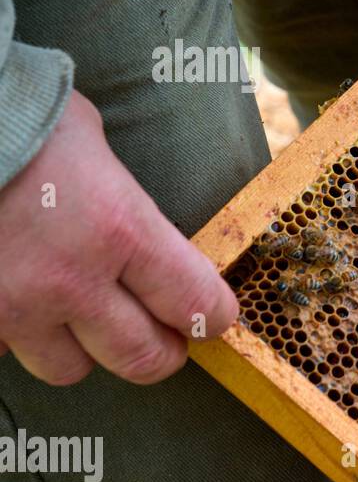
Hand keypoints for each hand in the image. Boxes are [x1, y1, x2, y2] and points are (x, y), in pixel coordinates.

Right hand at [0, 91, 237, 384]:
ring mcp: (11, 307)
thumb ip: (121, 197)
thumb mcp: (89, 141)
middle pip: (144, 360)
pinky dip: (11, 335)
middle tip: (159, 335)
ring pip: (69, 369)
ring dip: (78, 347)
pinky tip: (11, 297)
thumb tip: (145, 229)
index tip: (212, 314)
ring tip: (72, 313)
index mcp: (120, 229)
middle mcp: (70, 279)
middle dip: (160, 351)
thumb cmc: (15, 112)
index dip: (214, 316)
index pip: (199, 305)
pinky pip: (3, 353)